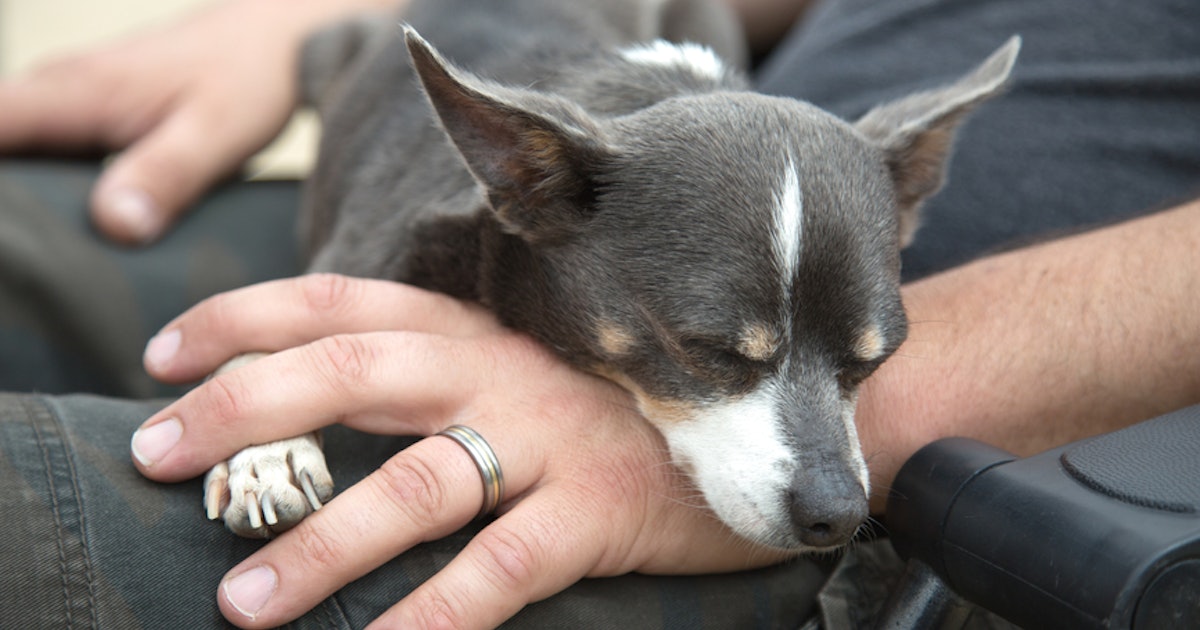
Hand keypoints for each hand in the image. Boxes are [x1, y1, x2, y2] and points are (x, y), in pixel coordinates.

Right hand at [0, 0, 385, 243]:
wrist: (278, 39)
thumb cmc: (249, 76)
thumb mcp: (215, 134)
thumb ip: (164, 176)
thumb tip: (114, 224)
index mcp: (73, 92)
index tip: (4, 236)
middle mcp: (56, 89)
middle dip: (5, 206)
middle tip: (24, 266)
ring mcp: (70, 100)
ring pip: (15, 150)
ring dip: (19, 198)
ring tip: (39, 259)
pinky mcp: (90, 113)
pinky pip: (45, 150)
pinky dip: (46, 186)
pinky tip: (70, 232)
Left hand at [133, 274, 791, 627]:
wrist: (760, 425)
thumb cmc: (616, 410)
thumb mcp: (521, 373)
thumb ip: (436, 377)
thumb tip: (315, 411)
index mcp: (474, 329)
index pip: (339, 302)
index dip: (242, 318)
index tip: (164, 355)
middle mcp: (500, 370)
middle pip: (351, 370)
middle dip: (243, 410)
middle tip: (157, 454)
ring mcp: (551, 438)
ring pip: (414, 483)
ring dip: (319, 541)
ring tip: (242, 596)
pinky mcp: (600, 511)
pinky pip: (501, 569)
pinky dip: (434, 614)